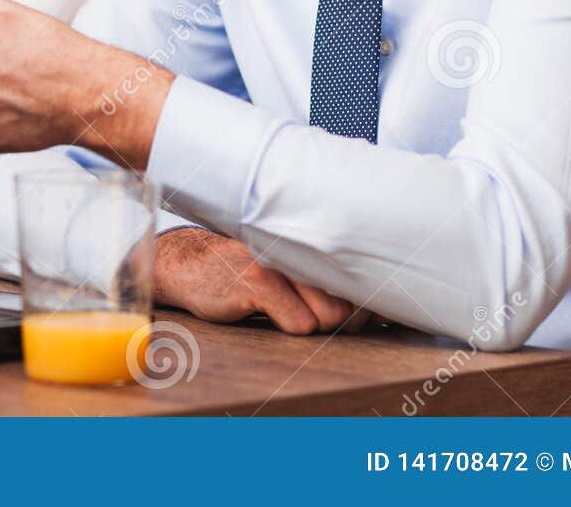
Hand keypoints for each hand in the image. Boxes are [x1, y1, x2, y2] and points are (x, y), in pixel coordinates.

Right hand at [154, 227, 369, 334]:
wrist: (189, 264)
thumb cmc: (246, 270)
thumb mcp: (289, 268)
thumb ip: (327, 281)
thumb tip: (380, 309)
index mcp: (312, 243)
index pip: (360, 280)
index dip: (364, 306)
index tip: (360, 315)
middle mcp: (302, 247)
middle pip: (348, 307)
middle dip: (336, 323)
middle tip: (305, 313)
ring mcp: (281, 263)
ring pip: (329, 317)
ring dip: (310, 325)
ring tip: (283, 309)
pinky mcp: (259, 281)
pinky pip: (299, 324)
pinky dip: (288, 327)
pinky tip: (264, 311)